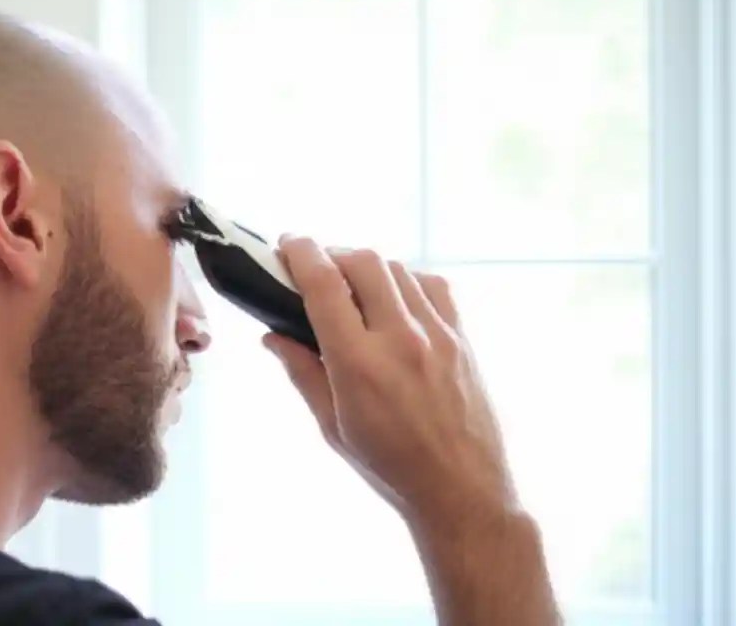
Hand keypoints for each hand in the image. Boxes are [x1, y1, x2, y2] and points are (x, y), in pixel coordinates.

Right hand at [266, 238, 516, 534]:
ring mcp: (438, 335)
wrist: (462, 490)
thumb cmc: (390, 466)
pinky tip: (394, 299)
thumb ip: (302, 372)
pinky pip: (433, 286)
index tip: (286, 245)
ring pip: (398, 269)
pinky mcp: (463, 338)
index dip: (301, 253)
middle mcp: (400, 339)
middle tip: (316, 267)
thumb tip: (272, 336)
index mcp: (359, 364)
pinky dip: (406, 281)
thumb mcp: (332, 425)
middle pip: (364, 261)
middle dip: (333, 253)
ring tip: (351, 285)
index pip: (325, 285)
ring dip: (367, 267)